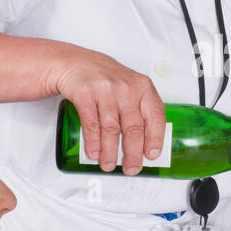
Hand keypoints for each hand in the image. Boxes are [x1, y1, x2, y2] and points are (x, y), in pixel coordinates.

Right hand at [52, 48, 164, 174]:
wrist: (75, 62)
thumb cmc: (105, 78)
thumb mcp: (129, 86)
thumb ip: (139, 109)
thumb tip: (145, 143)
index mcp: (142, 86)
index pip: (155, 116)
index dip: (155, 139)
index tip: (152, 155)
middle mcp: (126, 87)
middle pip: (134, 128)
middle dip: (132, 154)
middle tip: (131, 167)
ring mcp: (105, 90)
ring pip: (112, 129)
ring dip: (110, 152)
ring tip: (109, 164)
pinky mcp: (85, 94)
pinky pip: (91, 124)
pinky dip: (93, 143)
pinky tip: (94, 152)